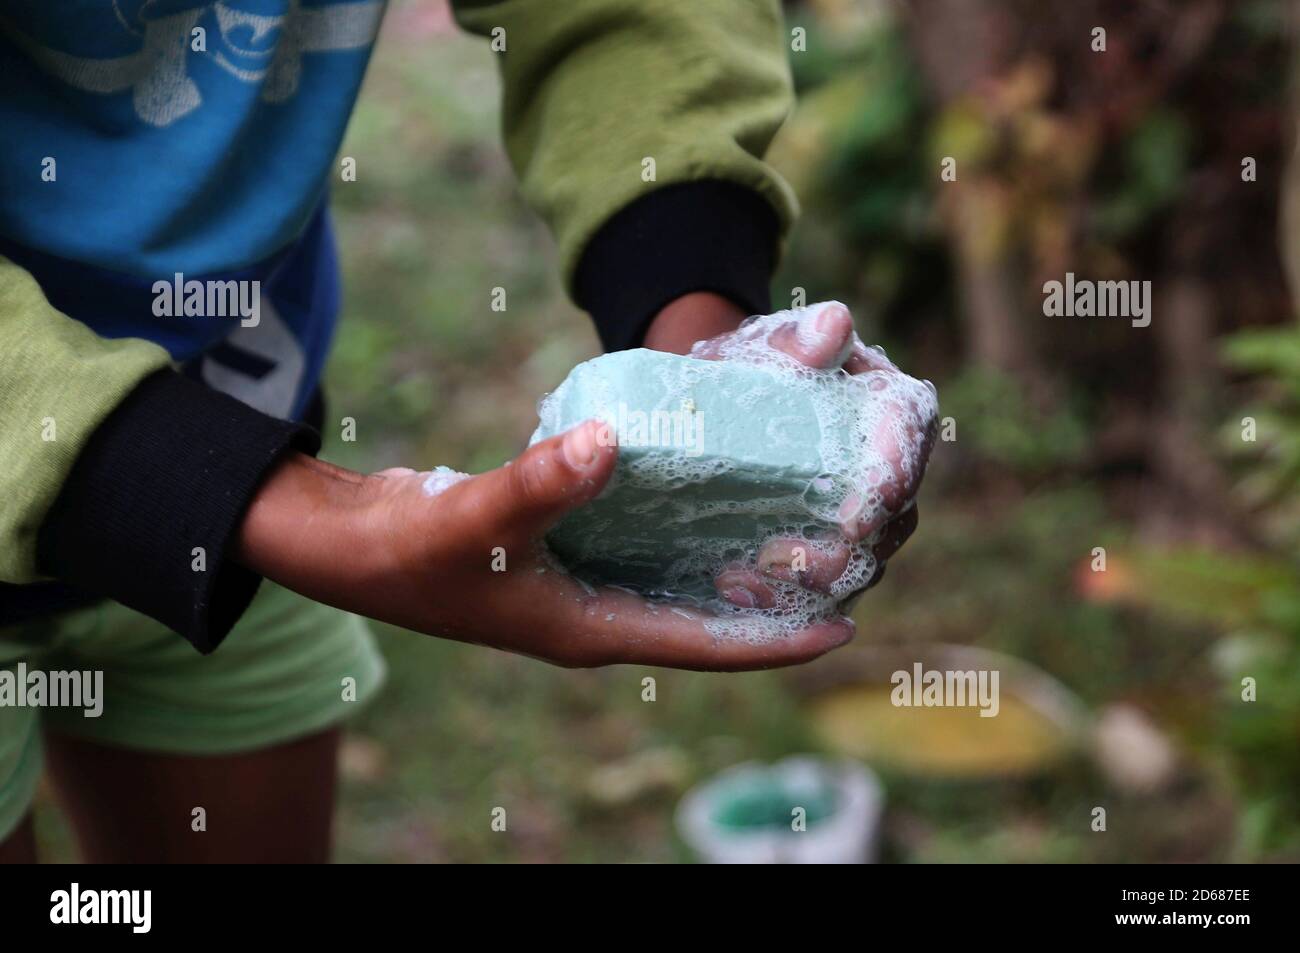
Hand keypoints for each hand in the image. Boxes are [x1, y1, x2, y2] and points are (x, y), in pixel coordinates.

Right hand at [234, 421, 853, 670]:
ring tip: (797, 524)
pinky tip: (712, 483)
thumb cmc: (401, 552)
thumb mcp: (472, 520)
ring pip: (677, 577)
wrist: (344, 544)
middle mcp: (595, 611)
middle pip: (703, 614)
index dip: (773, 639)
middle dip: (769, 598)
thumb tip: (606, 441)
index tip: (845, 623)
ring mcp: (580, 582)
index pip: (700, 644)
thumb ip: (536, 485)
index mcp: (588, 627)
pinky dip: (685, 522)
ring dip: (732, 561)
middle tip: (843, 561)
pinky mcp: (564, 548)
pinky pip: (644, 540)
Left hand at [644, 293, 936, 609]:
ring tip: (750, 579)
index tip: (855, 515)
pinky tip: (735, 592)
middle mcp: (888, 463)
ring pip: (868, 560)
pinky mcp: (832, 556)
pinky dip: (788, 598)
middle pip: (897, 511)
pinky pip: (829, 590)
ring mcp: (865, 516)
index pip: (911, 425)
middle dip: (848, 546)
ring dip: (814, 580)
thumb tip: (835, 324)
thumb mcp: (755, 350)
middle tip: (786, 558)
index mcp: (883, 398)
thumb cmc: (742, 373)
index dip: (893, 471)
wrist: (709, 417)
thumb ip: (792, 339)